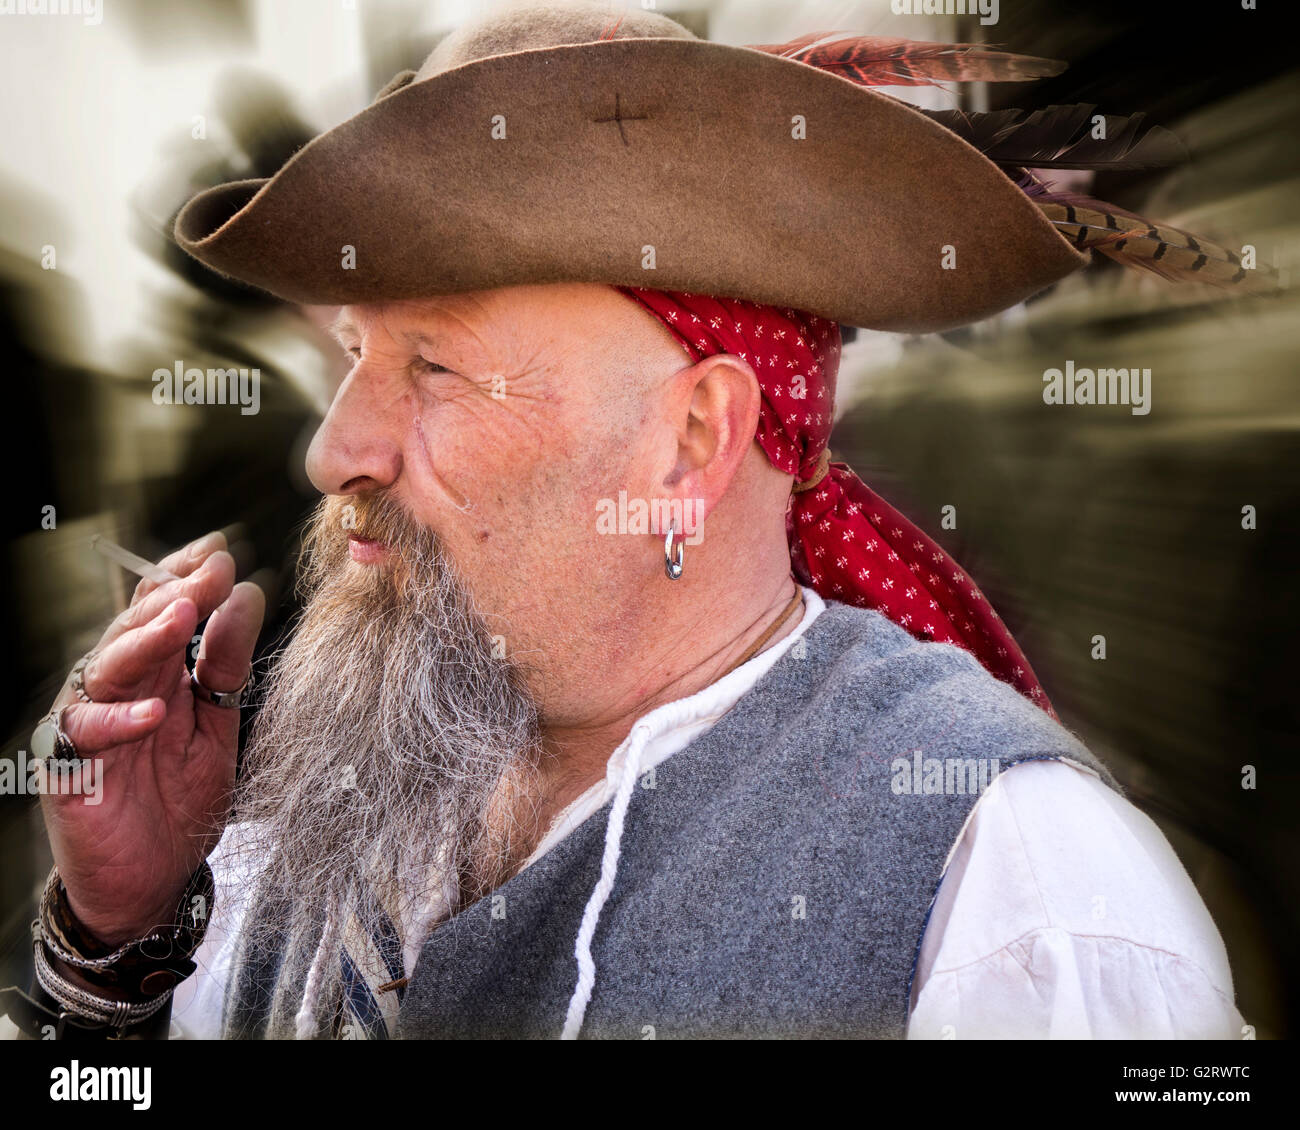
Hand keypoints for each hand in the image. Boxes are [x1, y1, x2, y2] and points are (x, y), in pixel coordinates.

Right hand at [38, 531, 264, 947]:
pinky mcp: (71, 768)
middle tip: (213, 571)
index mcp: (157, 672)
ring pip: (107, 667)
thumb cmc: (182, 799)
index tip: (221, 550)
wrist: (155, 880)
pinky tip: (155, 710)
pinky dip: (120, 720)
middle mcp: (120, 689)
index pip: (161, 610)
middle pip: (135, 628)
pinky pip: (87, 735)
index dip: (185, 576)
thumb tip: (248, 595)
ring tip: (182, 616)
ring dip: (145, 640)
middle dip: (174, 594)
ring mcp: (92, 724)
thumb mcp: (219, 724)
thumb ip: (228, 663)